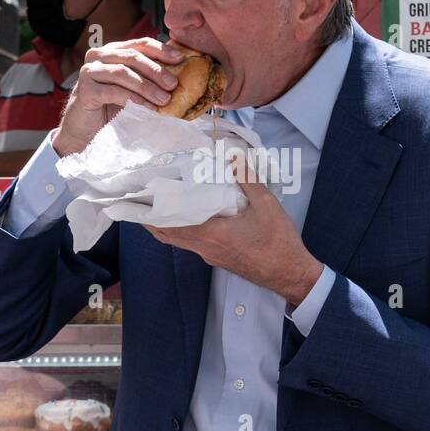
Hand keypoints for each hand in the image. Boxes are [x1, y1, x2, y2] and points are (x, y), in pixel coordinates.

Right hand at [52, 38, 183, 155]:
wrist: (85, 129)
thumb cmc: (110, 107)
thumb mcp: (131, 88)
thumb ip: (146, 77)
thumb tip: (177, 77)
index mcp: (113, 51)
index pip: (139, 43)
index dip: (161, 49)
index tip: (180, 59)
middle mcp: (99, 56)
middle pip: (132, 56)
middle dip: (156, 70)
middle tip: (173, 84)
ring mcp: (90, 71)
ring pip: (123, 73)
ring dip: (147, 86)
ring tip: (163, 99)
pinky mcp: (85, 89)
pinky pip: (114, 91)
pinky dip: (134, 99)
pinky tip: (147, 107)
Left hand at [144, 156, 323, 306]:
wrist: (290, 274)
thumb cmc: (278, 242)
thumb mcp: (267, 204)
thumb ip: (248, 179)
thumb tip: (234, 156)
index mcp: (212, 233)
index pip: (171, 222)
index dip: (152, 211)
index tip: (139, 198)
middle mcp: (204, 247)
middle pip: (167, 234)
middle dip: (150, 219)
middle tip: (140, 201)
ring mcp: (210, 255)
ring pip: (178, 241)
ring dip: (164, 226)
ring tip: (155, 207)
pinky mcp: (217, 259)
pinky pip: (190, 244)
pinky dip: (180, 231)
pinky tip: (185, 219)